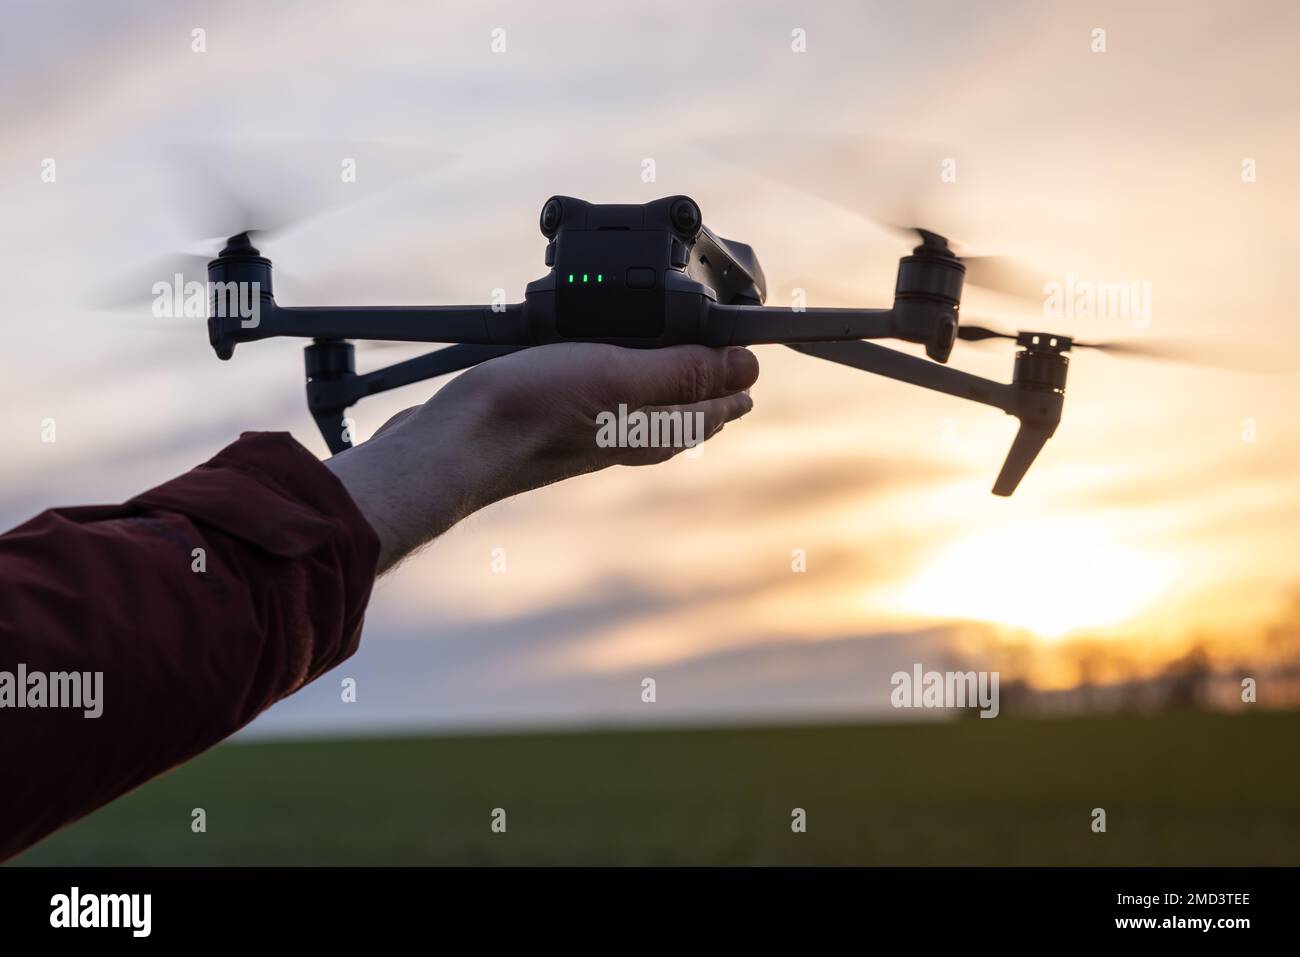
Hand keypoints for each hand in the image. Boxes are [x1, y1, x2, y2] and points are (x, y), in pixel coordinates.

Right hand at [326, 343, 758, 570]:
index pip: (710, 409)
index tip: (753, 364)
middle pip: (680, 417)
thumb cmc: (528, 412)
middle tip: (729, 376)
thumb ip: (680, 370)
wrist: (447, 448)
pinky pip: (602, 406)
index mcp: (647, 428)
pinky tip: (603, 380)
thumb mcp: (616, 375)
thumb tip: (746, 368)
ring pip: (642, 414)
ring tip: (680, 377)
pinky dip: (620, 389)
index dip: (735, 382)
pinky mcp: (549, 424)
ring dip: (667, 393)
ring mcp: (585, 433)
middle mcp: (622, 436)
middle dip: (708, 394)